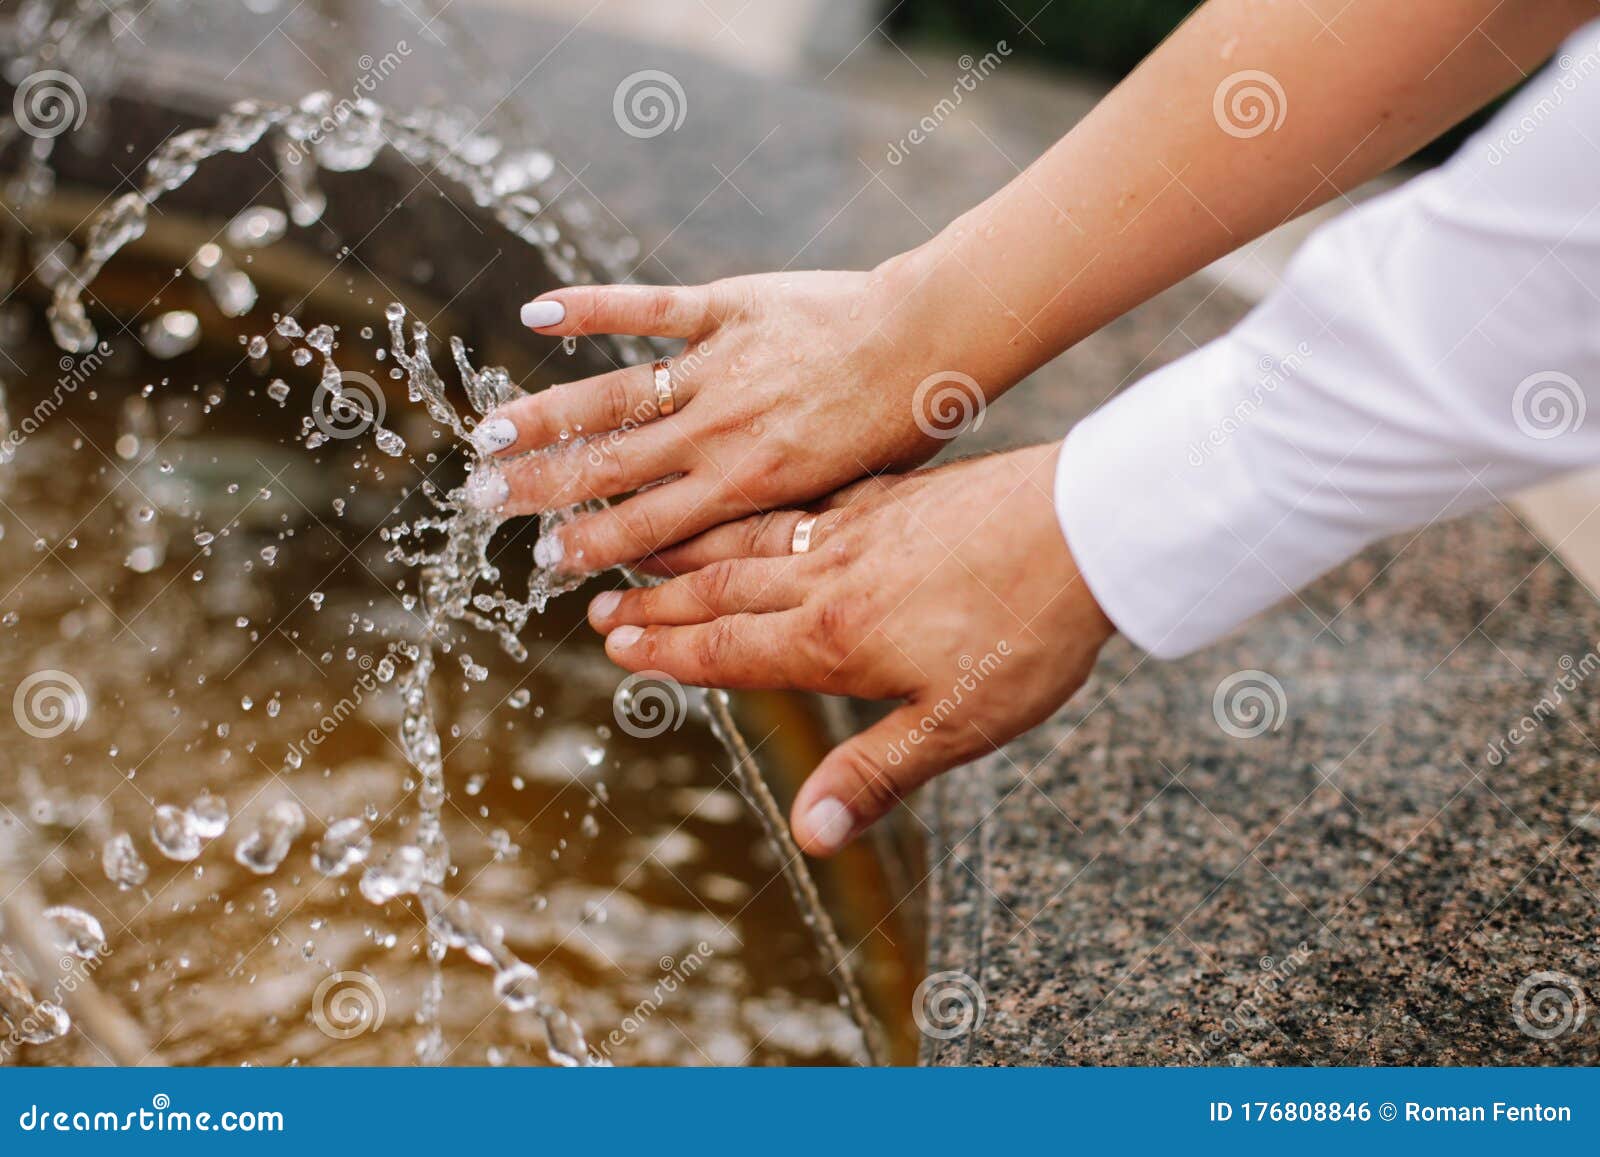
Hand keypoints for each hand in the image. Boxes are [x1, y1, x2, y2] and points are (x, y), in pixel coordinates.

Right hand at [462, 263, 993, 574]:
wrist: (932, 341)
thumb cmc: (901, 430)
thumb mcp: (845, 503)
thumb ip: (779, 526)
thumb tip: (733, 561)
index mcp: (747, 488)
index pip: (648, 529)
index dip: (592, 548)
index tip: (544, 562)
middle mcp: (718, 434)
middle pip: (611, 469)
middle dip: (542, 489)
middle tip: (483, 502)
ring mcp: (717, 369)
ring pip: (612, 397)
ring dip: (546, 416)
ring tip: (489, 433)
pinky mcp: (727, 308)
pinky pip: (649, 307)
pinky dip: (592, 307)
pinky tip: (537, 312)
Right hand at [584, 443, 1115, 854]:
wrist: (1085, 528)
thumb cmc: (1027, 634)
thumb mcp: (956, 725)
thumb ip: (875, 776)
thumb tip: (808, 837)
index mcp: (837, 640)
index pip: (730, 649)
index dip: (669, 653)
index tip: (614, 646)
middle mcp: (832, 579)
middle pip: (725, 592)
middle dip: (659, 604)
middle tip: (601, 606)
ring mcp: (859, 531)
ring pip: (752, 544)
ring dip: (692, 554)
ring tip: (643, 553)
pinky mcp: (892, 498)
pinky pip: (800, 509)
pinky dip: (756, 514)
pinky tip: (750, 513)